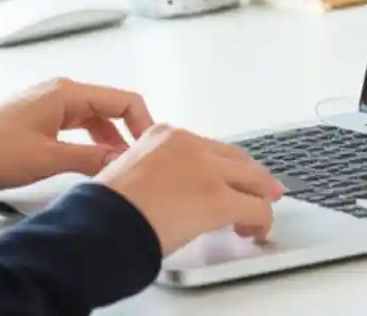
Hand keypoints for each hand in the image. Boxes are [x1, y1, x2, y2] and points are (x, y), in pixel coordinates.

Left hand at [0, 78, 153, 192]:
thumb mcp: (49, 157)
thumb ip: (90, 158)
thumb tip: (122, 161)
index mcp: (67, 93)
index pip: (123, 100)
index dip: (143, 123)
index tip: (150, 147)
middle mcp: (61, 94)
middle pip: (111, 109)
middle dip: (128, 134)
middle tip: (138, 161)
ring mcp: (50, 106)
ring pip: (95, 120)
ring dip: (109, 141)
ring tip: (118, 167)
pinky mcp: (40, 121)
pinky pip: (78, 128)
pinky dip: (90, 144)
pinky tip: (92, 163)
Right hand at [96, 124, 283, 255]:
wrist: (103, 222)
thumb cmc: (107, 206)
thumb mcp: (129, 170)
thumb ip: (156, 172)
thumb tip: (170, 192)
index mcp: (165, 134)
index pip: (207, 147)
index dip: (221, 167)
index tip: (226, 179)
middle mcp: (190, 144)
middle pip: (236, 157)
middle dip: (253, 177)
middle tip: (263, 191)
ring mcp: (207, 169)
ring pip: (253, 178)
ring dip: (259, 198)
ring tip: (258, 218)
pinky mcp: (219, 199)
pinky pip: (255, 207)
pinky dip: (261, 220)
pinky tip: (255, 232)